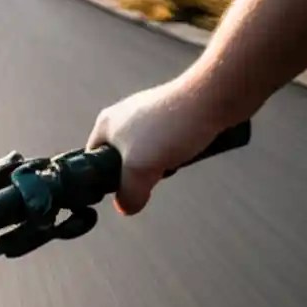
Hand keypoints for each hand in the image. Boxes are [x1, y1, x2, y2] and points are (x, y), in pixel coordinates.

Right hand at [87, 76, 227, 214]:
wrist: (214, 99)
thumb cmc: (170, 128)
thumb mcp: (139, 170)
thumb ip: (128, 194)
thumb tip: (127, 207)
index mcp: (105, 124)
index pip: (92, 160)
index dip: (103, 180)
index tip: (121, 190)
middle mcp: (123, 116)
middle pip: (121, 159)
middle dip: (137, 173)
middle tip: (150, 176)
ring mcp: (149, 114)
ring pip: (147, 152)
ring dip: (159, 163)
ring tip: (171, 161)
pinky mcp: (173, 114)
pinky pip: (167, 143)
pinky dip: (175, 152)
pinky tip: (186, 152)